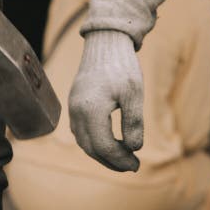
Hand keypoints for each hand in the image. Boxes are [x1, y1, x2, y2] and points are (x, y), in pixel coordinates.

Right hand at [69, 30, 143, 171]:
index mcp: (91, 110)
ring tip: (122, 158)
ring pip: (85, 144)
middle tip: (132, 166)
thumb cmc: (122, 66)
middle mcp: (77, 113)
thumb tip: (134, 148)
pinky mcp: (74, 106)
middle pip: (92, 149)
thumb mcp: (134, 93)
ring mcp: (73, 110)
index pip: (104, 146)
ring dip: (103, 155)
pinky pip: (81, 134)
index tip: (137, 164)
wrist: (104, 42)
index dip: (120, 159)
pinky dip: (95, 144)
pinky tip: (110, 144)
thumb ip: (133, 122)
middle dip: (112, 161)